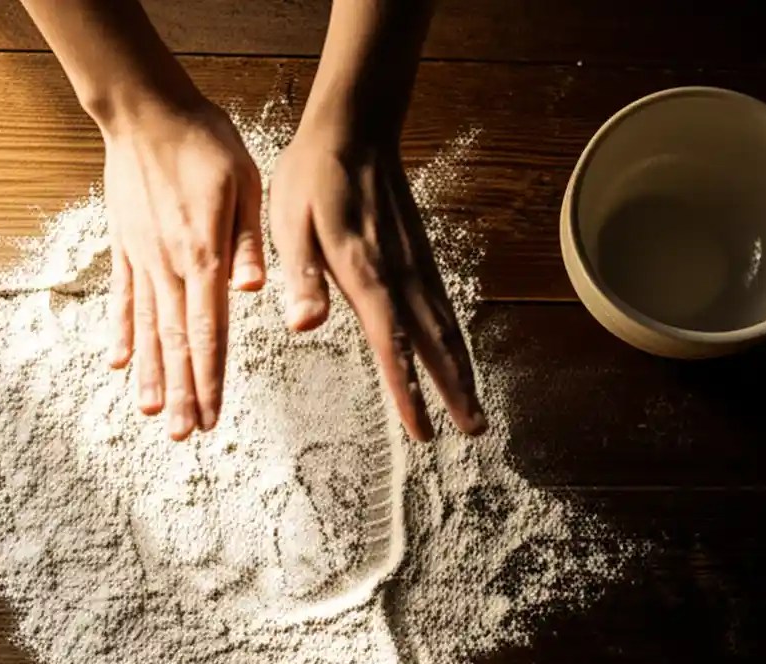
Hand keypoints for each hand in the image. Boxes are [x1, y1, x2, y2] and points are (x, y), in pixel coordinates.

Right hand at [104, 99, 264, 439]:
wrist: (146, 112)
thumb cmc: (204, 144)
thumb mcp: (244, 184)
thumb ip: (246, 243)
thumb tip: (253, 292)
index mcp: (202, 256)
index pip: (208, 331)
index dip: (209, 377)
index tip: (211, 416)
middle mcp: (168, 267)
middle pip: (174, 342)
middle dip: (181, 393)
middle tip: (182, 437)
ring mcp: (141, 260)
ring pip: (146, 329)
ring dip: (150, 375)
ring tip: (151, 415)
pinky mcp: (125, 247)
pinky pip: (121, 298)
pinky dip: (119, 333)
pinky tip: (115, 364)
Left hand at [269, 130, 485, 441]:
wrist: (356, 128)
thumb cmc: (313, 177)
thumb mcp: (289, 223)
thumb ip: (301, 276)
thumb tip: (303, 326)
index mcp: (365, 273)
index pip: (390, 343)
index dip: (407, 390)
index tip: (423, 430)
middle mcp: (400, 274)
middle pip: (434, 343)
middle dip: (455, 390)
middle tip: (476, 432)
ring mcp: (416, 265)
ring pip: (447, 327)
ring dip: (463, 370)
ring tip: (476, 410)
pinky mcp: (420, 257)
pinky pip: (444, 308)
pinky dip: (456, 341)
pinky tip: (457, 358)